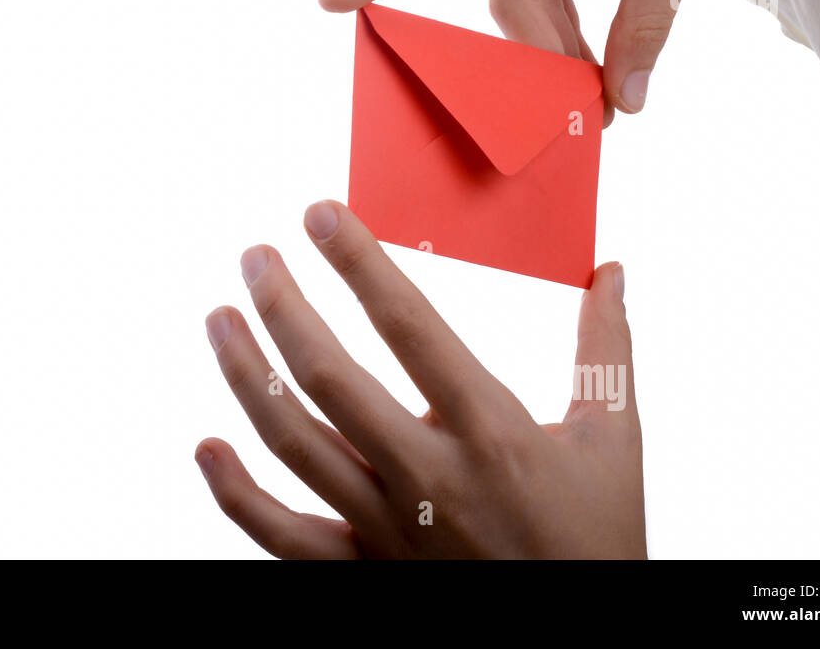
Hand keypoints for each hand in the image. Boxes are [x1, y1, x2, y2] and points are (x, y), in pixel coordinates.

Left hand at [194, 200, 643, 558]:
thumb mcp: (614, 443)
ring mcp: (387, 528)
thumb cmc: (596, 540)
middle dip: (282, 305)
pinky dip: (233, 493)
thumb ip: (606, 351)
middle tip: (255, 257)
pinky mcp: (361, 572)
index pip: (409, 325)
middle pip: (330, 376)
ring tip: (220, 319)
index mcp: (491, 431)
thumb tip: (612, 273)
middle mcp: (428, 477)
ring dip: (245, 373)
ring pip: (292, 441)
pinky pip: (279, 534)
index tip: (318, 214)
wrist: (583, 638)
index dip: (358, 262)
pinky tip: (205, 446)